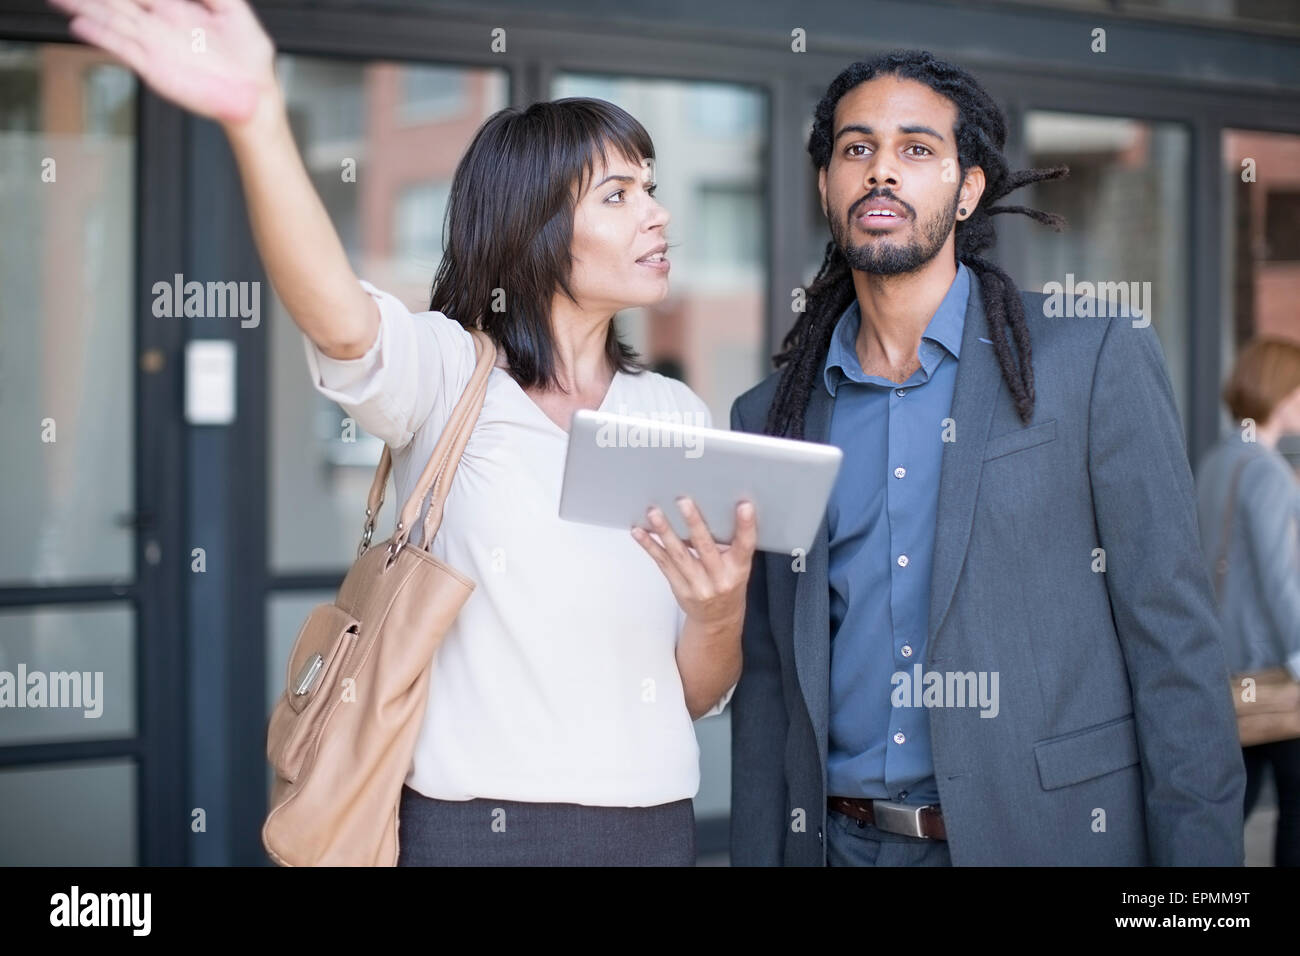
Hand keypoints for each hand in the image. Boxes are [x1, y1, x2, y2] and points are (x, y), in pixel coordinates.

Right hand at [47, 0, 277, 127]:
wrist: (255, 95)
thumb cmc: (249, 57)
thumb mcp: (234, 12)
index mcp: (176, 8)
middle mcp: (159, 24)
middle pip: (116, 1)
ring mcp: (153, 45)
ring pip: (111, 21)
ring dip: (86, 9)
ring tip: (60, 0)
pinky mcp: (153, 68)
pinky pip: (122, 49)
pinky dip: (101, 38)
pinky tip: (79, 26)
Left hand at [631, 498, 757, 629]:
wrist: (717, 619)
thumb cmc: (728, 583)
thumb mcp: (738, 567)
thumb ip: (730, 545)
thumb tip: (710, 509)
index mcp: (739, 569)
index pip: (745, 546)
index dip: (746, 526)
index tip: (745, 506)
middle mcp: (719, 578)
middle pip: (705, 548)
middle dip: (694, 523)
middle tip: (684, 501)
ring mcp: (697, 585)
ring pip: (679, 554)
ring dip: (665, 531)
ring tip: (654, 513)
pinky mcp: (679, 587)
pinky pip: (663, 563)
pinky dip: (649, 545)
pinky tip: (639, 532)